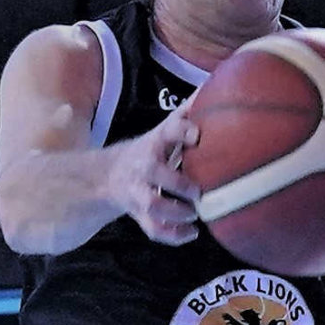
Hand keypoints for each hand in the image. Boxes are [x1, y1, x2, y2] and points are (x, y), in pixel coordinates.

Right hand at [109, 103, 198, 244]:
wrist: (109, 176)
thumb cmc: (151, 151)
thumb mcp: (164, 131)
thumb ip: (187, 116)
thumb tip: (215, 89)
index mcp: (155, 142)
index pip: (167, 131)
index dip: (181, 132)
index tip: (198, 135)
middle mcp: (144, 166)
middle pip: (155, 172)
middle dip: (179, 183)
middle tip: (200, 191)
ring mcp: (139, 191)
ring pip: (152, 204)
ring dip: (175, 212)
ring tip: (195, 213)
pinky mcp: (139, 214)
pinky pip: (153, 229)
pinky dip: (172, 235)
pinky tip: (192, 232)